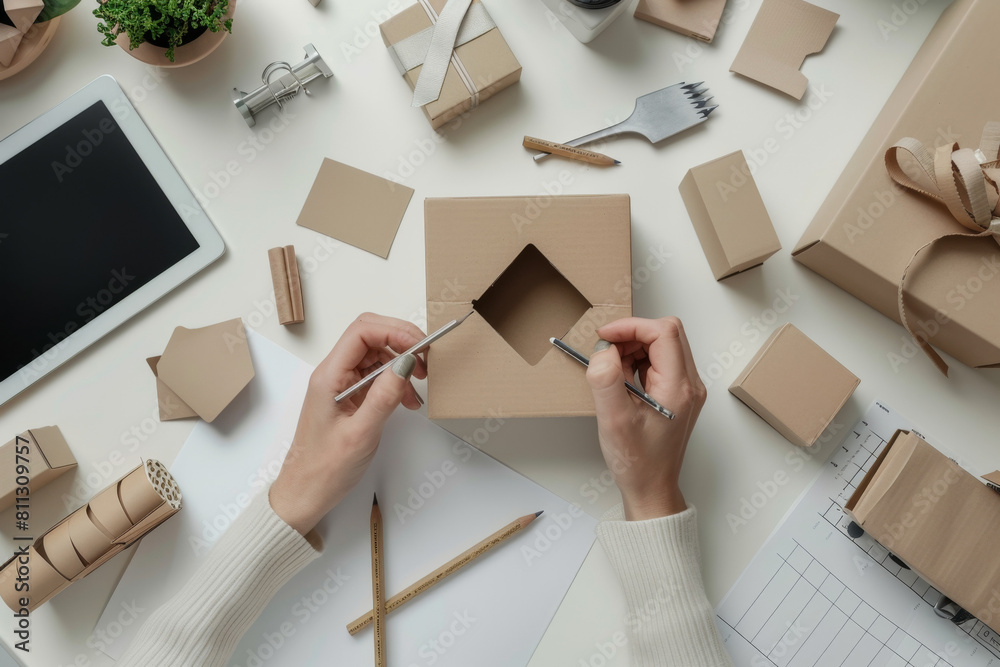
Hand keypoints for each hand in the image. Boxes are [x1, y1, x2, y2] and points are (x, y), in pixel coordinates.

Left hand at [270, 313, 426, 534]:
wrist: (305, 493)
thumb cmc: (325, 468)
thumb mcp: (362, 432)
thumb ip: (385, 394)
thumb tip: (407, 362)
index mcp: (329, 376)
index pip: (362, 331)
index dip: (395, 331)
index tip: (420, 348)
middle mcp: (333, 374)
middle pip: (370, 337)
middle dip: (401, 343)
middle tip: (425, 362)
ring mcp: (341, 384)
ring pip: (376, 356)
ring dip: (401, 366)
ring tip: (417, 390)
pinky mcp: (349, 397)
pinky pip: (375, 377)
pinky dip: (395, 383)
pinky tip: (407, 402)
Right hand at [585, 317, 705, 520]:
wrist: (651, 489)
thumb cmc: (637, 462)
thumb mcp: (613, 420)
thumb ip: (606, 381)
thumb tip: (603, 351)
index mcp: (678, 387)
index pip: (663, 332)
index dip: (631, 327)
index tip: (605, 337)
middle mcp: (689, 384)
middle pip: (666, 334)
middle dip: (632, 334)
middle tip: (606, 351)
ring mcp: (685, 389)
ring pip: (663, 345)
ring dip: (634, 347)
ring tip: (611, 370)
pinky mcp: (677, 394)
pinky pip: (660, 362)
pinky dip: (638, 361)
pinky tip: (621, 378)